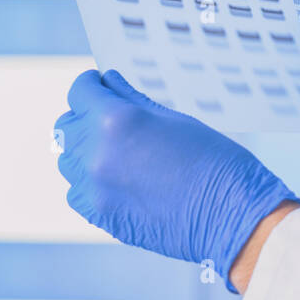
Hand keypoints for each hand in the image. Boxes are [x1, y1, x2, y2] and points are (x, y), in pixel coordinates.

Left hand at [55, 69, 299, 290]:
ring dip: (85, 151)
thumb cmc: (214, 161)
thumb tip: (107, 82)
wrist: (232, 217)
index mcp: (116, 120)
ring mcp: (94, 188)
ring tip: (118, 154)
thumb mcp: (174, 119)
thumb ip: (131, 100)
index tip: (102, 88)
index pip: (80, 92)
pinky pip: (76, 191)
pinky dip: (89, 183)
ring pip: (68, 159)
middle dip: (86, 117)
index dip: (91, 86)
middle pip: (67, 125)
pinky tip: (118, 180)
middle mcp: (96, 153)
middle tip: (110, 120)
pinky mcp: (100, 215)